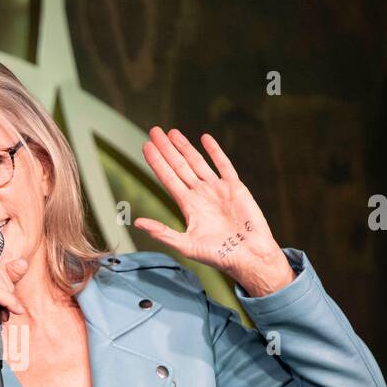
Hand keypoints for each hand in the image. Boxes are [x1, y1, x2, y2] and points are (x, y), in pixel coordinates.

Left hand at [133, 128, 293, 296]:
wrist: (249, 256)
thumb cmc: (219, 256)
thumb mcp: (186, 245)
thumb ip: (162, 232)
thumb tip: (137, 223)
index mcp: (188, 206)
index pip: (168, 178)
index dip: (157, 162)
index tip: (146, 146)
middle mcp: (200, 194)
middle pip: (179, 166)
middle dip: (166, 149)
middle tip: (153, 131)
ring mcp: (217, 189)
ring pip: (197, 162)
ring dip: (185, 147)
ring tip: (172, 132)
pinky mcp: (235, 187)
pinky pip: (224, 165)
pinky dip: (215, 152)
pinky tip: (205, 138)